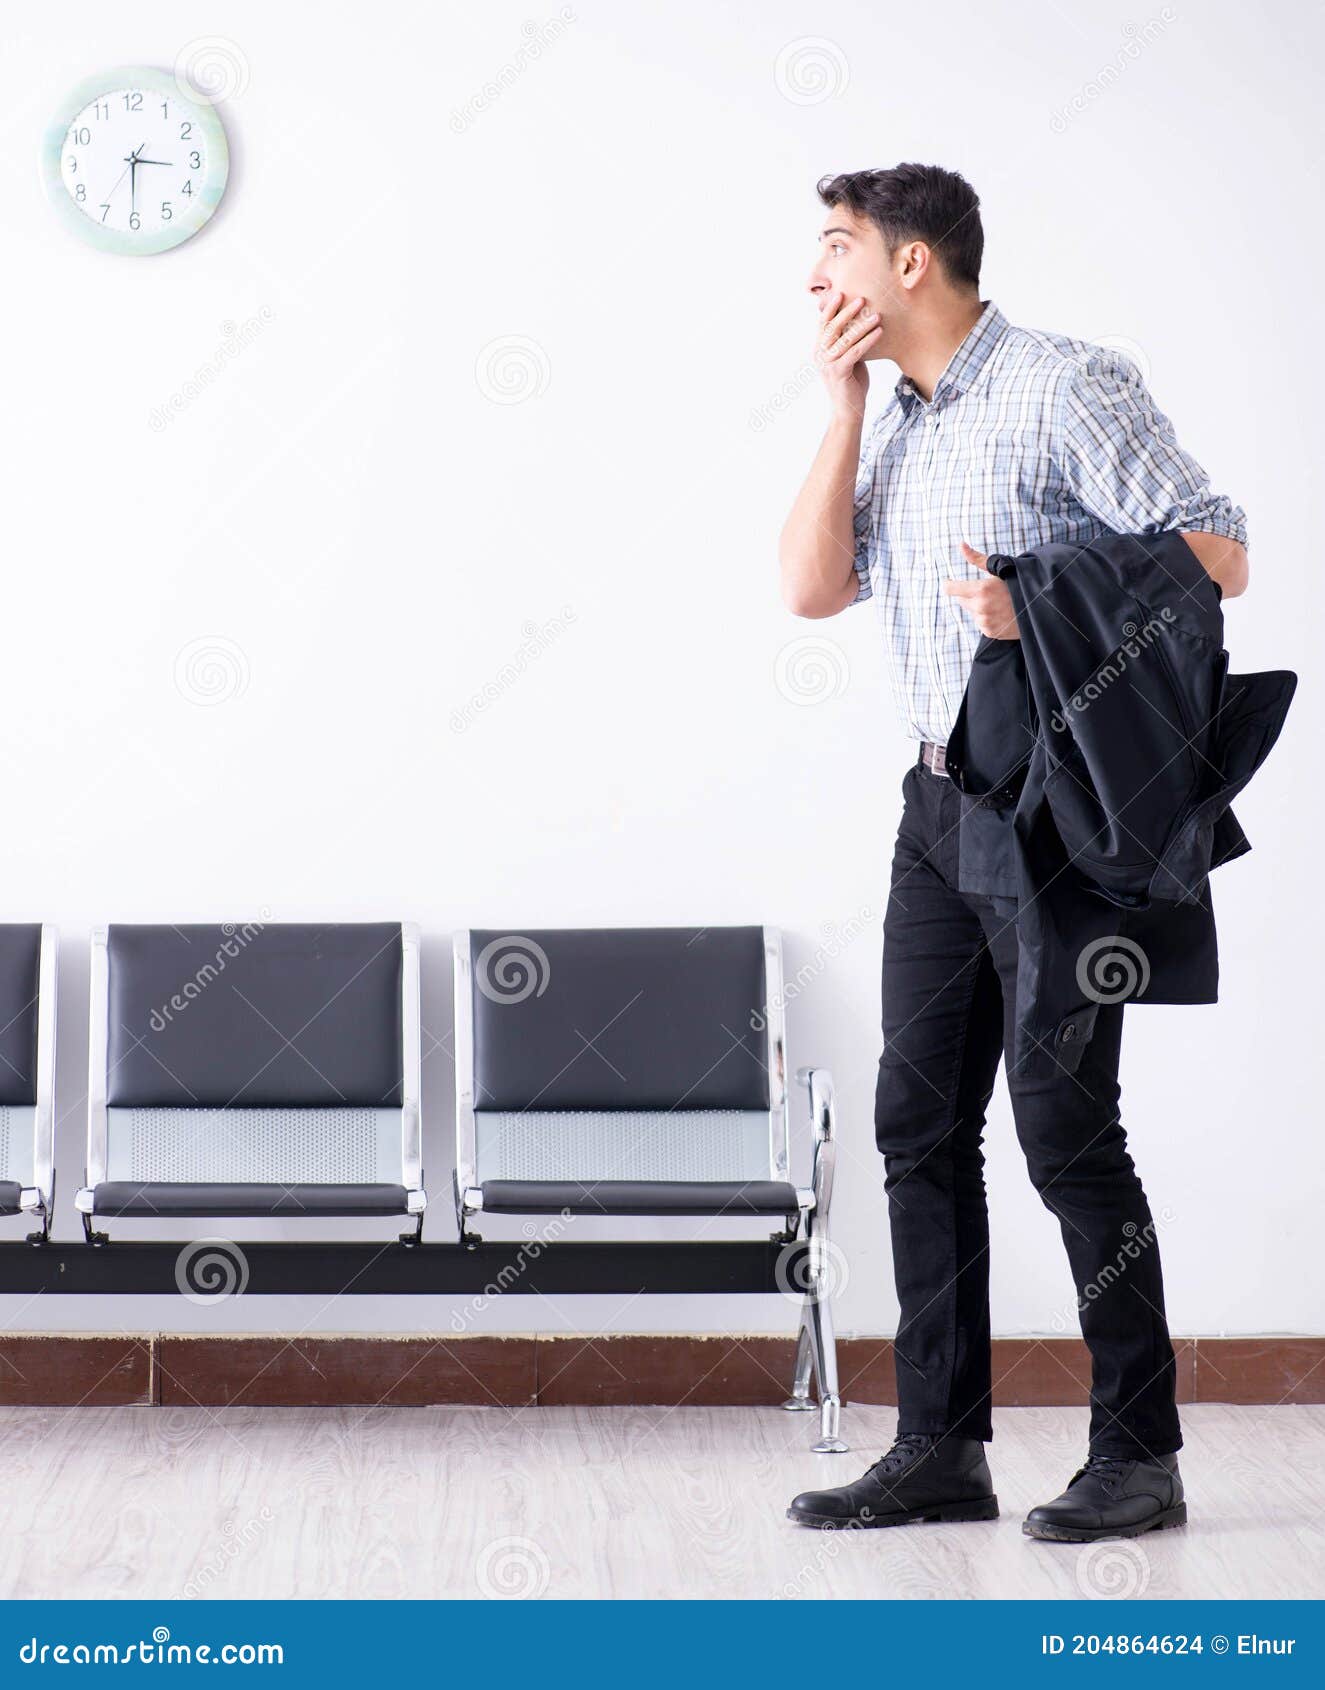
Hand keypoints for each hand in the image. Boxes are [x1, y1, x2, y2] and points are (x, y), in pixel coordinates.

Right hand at [814, 290, 882, 418]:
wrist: (848, 410)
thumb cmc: (850, 383)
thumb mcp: (847, 358)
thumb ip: (847, 343)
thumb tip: (857, 323)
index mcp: (819, 350)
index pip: (823, 324)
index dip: (831, 308)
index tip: (841, 293)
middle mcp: (820, 356)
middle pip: (832, 327)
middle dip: (847, 311)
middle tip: (862, 299)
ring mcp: (827, 364)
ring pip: (846, 339)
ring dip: (862, 325)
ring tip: (877, 315)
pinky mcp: (839, 372)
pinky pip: (855, 352)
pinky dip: (868, 340)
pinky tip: (879, 332)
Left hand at [942, 543, 1020, 638]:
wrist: (1040, 608)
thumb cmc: (1020, 584)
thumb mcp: (1000, 569)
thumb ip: (977, 559)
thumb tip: (961, 544)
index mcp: (982, 589)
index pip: (951, 589)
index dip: (948, 585)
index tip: (949, 583)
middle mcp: (981, 607)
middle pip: (961, 600)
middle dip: (970, 595)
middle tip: (988, 591)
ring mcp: (985, 621)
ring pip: (972, 612)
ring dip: (979, 607)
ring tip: (998, 603)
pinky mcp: (990, 632)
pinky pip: (981, 623)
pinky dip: (987, 618)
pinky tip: (1001, 613)